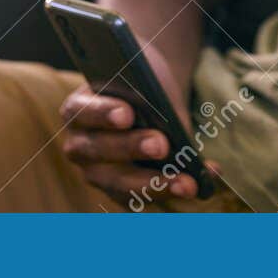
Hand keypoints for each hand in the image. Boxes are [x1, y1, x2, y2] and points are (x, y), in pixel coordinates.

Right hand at [58, 85, 201, 203]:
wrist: (145, 91)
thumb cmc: (140, 81)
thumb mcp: (140, 78)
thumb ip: (145, 95)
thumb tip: (169, 117)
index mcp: (76, 110)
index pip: (82, 112)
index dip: (103, 113)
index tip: (127, 114)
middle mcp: (79, 146)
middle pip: (100, 152)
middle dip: (132, 148)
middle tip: (161, 145)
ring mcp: (97, 173)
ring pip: (120, 185)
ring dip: (156, 185)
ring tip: (187, 183)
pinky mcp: (121, 192)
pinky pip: (144, 199)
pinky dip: (174, 191)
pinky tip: (201, 184)